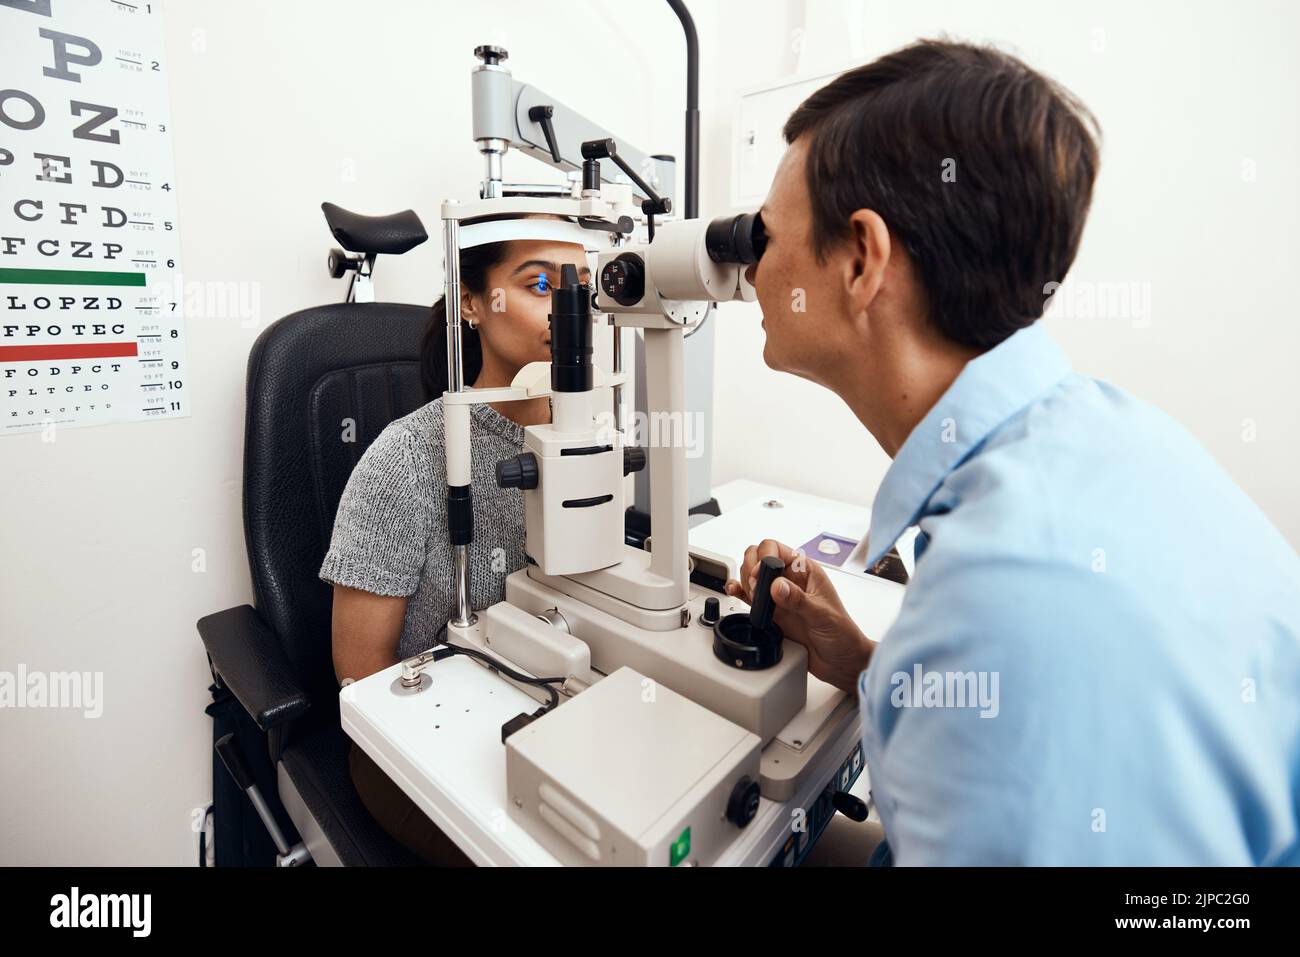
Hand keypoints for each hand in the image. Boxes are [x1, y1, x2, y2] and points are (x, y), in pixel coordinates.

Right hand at [725, 539, 874, 693]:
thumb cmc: (842, 633)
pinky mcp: (771, 612)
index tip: (761, 577)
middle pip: (757, 557)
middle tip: (756, 589)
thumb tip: (777, 586)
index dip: (763, 558)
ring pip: (751, 576)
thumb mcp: (822, 615)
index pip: (775, 548)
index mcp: (805, 571)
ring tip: (754, 598)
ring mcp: (778, 596)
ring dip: (745, 582)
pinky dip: (740, 593)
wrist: (840, 661)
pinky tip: (736, 592)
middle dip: (750, 569)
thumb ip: (798, 600)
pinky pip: (750, 597)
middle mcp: (789, 580)